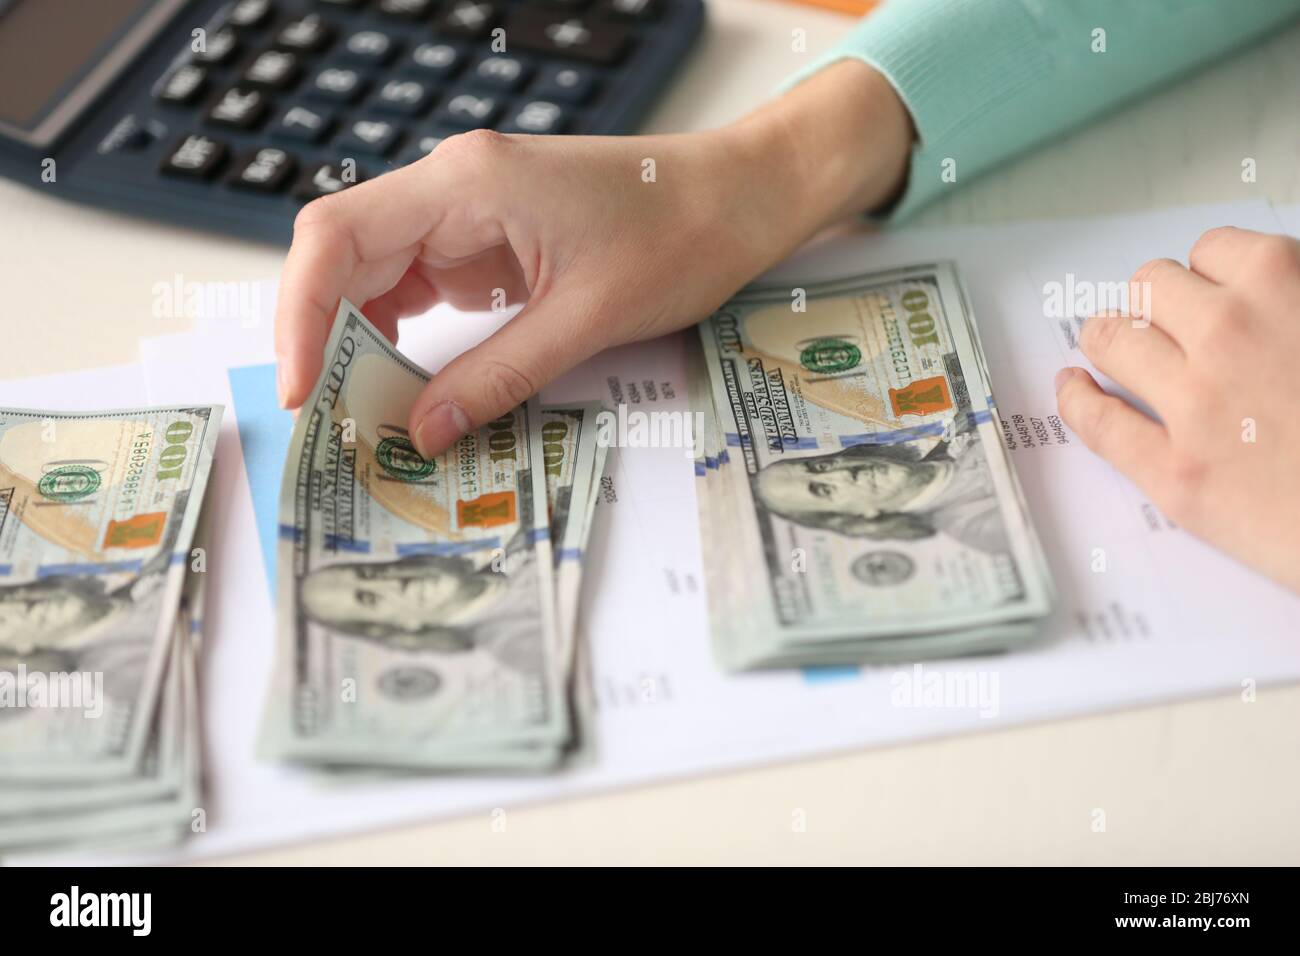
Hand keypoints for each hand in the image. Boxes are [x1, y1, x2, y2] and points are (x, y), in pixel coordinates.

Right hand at [274, 60, 911, 456]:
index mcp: (468, 184)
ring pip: (377, 270)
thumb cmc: (680, 235)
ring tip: (360, 408)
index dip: (301, 315)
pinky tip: (407, 376)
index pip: (338, 238)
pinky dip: (403, 330)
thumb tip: (425, 431)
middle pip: (345, 253)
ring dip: (359, 336)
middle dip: (323, 336)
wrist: (739, 197)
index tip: (304, 390)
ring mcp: (470, 209)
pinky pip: (421, 280)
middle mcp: (455, 186)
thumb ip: (498, 375)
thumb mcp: (587, 319)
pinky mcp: (490, 236)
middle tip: (327, 418)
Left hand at [1055, 227, 1299, 593]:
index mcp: (1282, 285)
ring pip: (1110, 341)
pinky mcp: (1174, 472)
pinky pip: (1098, 422)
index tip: (1212, 292)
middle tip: (1164, 324)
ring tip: (1110, 347)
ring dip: (1109, 340)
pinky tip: (1073, 387)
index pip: (1210, 251)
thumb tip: (1273, 285)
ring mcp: (1193, 405)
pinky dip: (1076, 399)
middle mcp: (1226, 334)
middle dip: (1156, 303)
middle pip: (1149, 289)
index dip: (1208, 274)